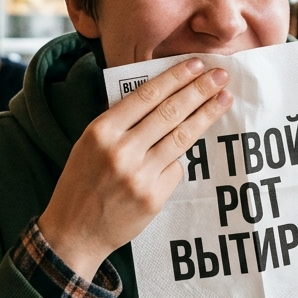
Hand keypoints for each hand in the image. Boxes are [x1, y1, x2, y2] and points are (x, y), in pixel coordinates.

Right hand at [38, 58, 231, 280]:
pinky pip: (176, 169)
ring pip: (181, 138)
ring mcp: (140, 176)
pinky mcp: (153, 197)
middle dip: (199, 90)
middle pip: (170, 113)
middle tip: (221, 75)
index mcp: (102, 131)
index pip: (146, 95)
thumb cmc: (83, 182)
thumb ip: (122, 123)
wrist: (74, 232)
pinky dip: (178, 159)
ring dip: (206, 115)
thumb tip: (163, 97)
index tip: (197, 65)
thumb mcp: (90, 143)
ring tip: (224, 99)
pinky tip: (177, 156)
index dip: (175, 78)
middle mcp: (121, 151)